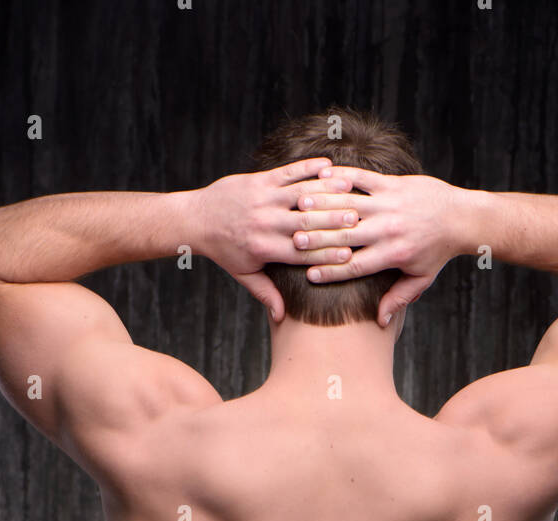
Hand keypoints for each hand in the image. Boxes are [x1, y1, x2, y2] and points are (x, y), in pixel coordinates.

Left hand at [191, 159, 362, 319]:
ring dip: (327, 192)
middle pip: (306, 223)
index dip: (326, 254)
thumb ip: (265, 293)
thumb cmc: (224, 250)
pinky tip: (328, 165)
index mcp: (265, 248)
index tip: (350, 255)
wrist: (198, 218)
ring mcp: (263, 199)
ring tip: (351, 190)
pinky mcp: (260, 180)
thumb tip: (282, 317)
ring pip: (301, 194)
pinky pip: (288, 172)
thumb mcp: (244, 274)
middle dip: (333, 222)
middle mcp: (265, 223)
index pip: (302, 253)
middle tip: (358, 220)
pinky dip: (309, 168)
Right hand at [290, 167, 471, 323]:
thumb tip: (379, 322)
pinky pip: (362, 179)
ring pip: (348, 204)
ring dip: (323, 204)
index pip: (354, 266)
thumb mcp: (420, 279)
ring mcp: (389, 204)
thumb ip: (398, 299)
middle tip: (294, 240)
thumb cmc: (437, 252)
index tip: (309, 276)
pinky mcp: (392, 184)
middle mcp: (388, 229)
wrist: (460, 217)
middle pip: (346, 236)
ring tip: (299, 206)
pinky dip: (341, 176)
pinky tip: (321, 176)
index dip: (330, 272)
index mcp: (392, 255)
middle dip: (319, 238)